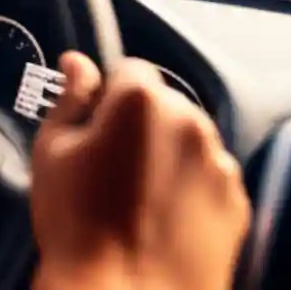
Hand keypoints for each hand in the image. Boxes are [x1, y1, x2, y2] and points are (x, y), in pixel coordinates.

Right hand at [30, 53, 249, 289]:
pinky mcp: (238, 202)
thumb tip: (77, 64)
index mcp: (141, 101)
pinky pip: (210, 179)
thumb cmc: (79, 227)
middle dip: (140, 126)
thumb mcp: (52, 153)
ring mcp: (220, 163)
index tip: (94, 127)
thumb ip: (70, 99)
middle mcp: (190, 121)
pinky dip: (191, 190)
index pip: (128, 68)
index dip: (107, 96)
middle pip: (163, 104)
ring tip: (136, 200)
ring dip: (168, 156)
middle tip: (109, 169)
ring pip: (189, 142)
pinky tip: (162, 220)